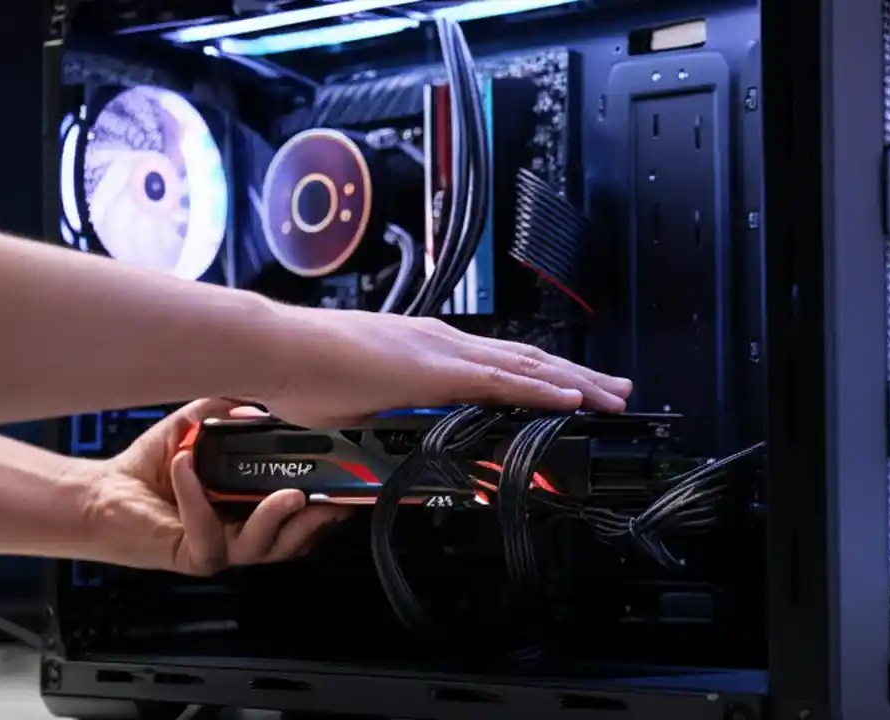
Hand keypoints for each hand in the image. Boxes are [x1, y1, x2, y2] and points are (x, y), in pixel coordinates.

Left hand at [80, 398, 350, 574]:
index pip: (304, 516)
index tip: (348, 486)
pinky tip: (187, 467)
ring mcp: (219, 548)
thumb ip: (234, 408)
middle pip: (294, 541)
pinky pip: (206, 533)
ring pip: (261, 547)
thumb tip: (265, 401)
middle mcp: (242, 532)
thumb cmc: (153, 464)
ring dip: (276, 519)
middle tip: (328, 497)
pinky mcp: (191, 555)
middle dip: (316, 521)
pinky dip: (197, 499)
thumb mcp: (203, 423)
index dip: (329, 505)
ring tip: (288, 494)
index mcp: (254, 507)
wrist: (105, 491)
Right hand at [260, 305, 633, 428]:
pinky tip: (572, 399)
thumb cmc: (303, 373)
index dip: (542, 376)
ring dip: (573, 384)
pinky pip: (500, 382)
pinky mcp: (433, 370)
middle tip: (615, 389)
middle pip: (525, 361)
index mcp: (426, 349)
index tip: (572, 388)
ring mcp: (441, 352)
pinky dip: (541, 391)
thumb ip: (391, 412)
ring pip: (525, 369)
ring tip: (610, 396)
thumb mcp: (360, 400)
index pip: (498, 363)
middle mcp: (442, 342)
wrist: (274, 350)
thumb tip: (399, 430)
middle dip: (576, 377)